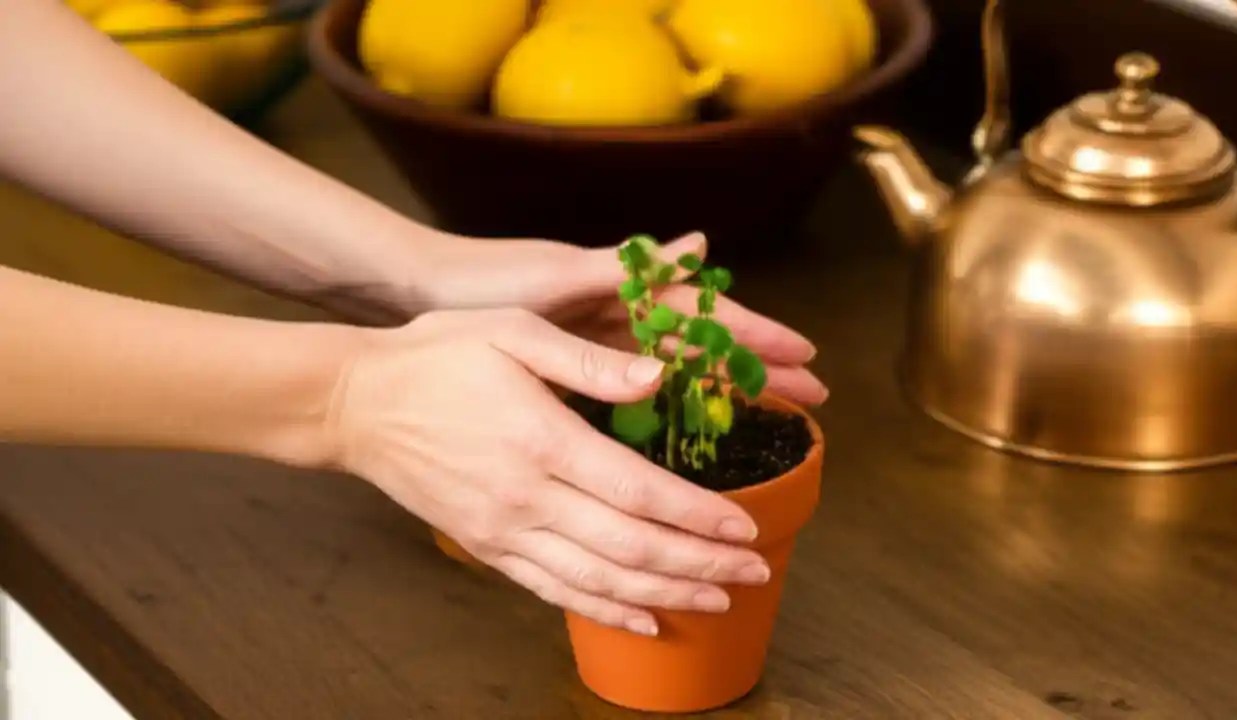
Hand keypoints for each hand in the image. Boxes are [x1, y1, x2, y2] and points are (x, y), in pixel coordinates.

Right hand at [331, 308, 773, 634]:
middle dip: (700, 564)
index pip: (639, 492)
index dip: (699, 517)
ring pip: (598, 580)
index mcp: (544, 439)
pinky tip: (642, 619)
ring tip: (717, 600)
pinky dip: (603, 610)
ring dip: (664, 595)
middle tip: (755, 569)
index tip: (746, 527)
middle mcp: (527, 498)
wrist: (358, 404)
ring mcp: (503, 531)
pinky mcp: (485, 547)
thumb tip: (658, 375)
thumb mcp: (513, 331)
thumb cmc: (438, 356)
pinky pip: (552, 592)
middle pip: (631, 548)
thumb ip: (588, 359)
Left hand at [415, 231, 827, 404]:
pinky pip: (635, 402)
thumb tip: (701, 244)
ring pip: (678, 379)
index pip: (707, 315)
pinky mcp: (570, 380)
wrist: (413, 303)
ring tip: (771, 422)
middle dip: (758, 370)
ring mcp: (595, 353)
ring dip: (724, 397)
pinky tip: (691, 440)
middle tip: (813, 397)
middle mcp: (616, 321)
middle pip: (704, 349)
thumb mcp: (556, 279)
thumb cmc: (482, 284)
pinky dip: (668, 417)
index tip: (807, 356)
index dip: (757, 335)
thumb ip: (626, 267)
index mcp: (620, 291)